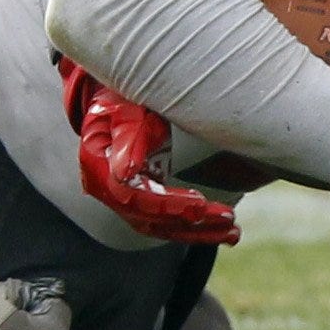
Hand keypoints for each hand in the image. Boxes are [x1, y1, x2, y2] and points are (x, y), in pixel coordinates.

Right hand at [71, 70, 239, 245]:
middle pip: (147, 217)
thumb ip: (128, 136)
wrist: (117, 97)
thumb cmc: (123, 97)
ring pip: (159, 226)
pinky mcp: (139, 200)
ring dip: (197, 231)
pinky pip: (165, 221)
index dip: (164, 204)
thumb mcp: (127, 107)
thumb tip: (125, 173)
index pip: (129, 194)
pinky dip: (193, 227)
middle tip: (226, 218)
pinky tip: (221, 230)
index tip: (199, 204)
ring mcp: (121, 197)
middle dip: (189, 220)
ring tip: (232, 232)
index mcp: (97, 161)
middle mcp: (104, 187)